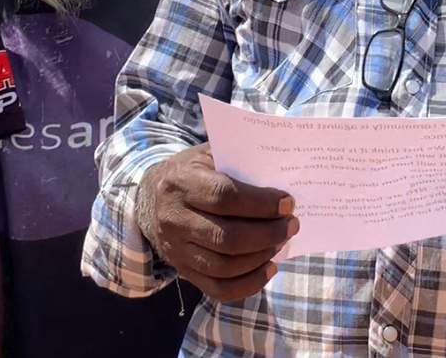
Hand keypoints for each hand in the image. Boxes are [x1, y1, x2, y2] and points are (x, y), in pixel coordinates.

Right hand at [138, 143, 296, 300]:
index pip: (224, 197)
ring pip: (225, 266)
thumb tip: (280, 178)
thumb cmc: (192, 172)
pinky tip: (269, 267)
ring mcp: (176, 250)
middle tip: (291, 225)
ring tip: (281, 243)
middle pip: (227, 237)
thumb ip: (238, 162)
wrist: (154, 198)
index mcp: (181, 183)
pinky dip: (249, 284)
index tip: (287, 203)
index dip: (260, 203)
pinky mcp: (183, 271)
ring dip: (261, 257)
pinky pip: (219, 289)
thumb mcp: (208, 155)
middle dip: (267, 234)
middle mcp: (174, 219)